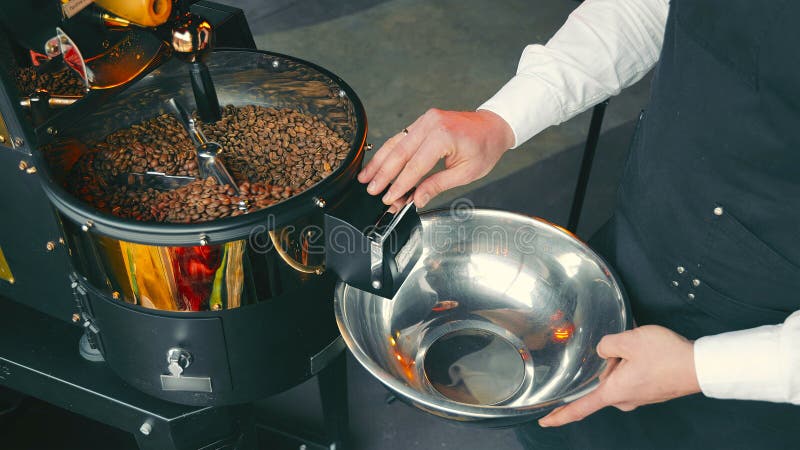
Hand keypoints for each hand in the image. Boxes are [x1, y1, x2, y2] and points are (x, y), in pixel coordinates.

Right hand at [357, 109, 514, 207]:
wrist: (494, 126)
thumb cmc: (485, 147)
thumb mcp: (465, 173)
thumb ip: (437, 185)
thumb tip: (416, 199)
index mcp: (444, 136)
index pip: (415, 165)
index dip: (400, 184)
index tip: (389, 198)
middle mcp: (431, 124)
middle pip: (400, 152)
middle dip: (383, 174)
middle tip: (371, 190)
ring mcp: (425, 120)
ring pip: (395, 143)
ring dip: (379, 162)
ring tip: (365, 177)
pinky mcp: (423, 121)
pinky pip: (401, 137)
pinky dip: (389, 152)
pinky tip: (378, 164)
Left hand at [538, 325, 700, 426]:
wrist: (700, 365)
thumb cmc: (667, 356)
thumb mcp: (628, 340)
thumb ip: (605, 344)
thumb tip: (603, 350)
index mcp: (613, 392)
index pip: (579, 408)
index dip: (559, 415)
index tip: (545, 421)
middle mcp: (625, 399)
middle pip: (600, 381)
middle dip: (606, 362)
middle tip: (623, 346)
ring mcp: (639, 397)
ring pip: (617, 376)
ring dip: (622, 360)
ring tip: (639, 347)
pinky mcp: (649, 390)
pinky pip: (632, 375)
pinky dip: (634, 361)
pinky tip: (645, 351)